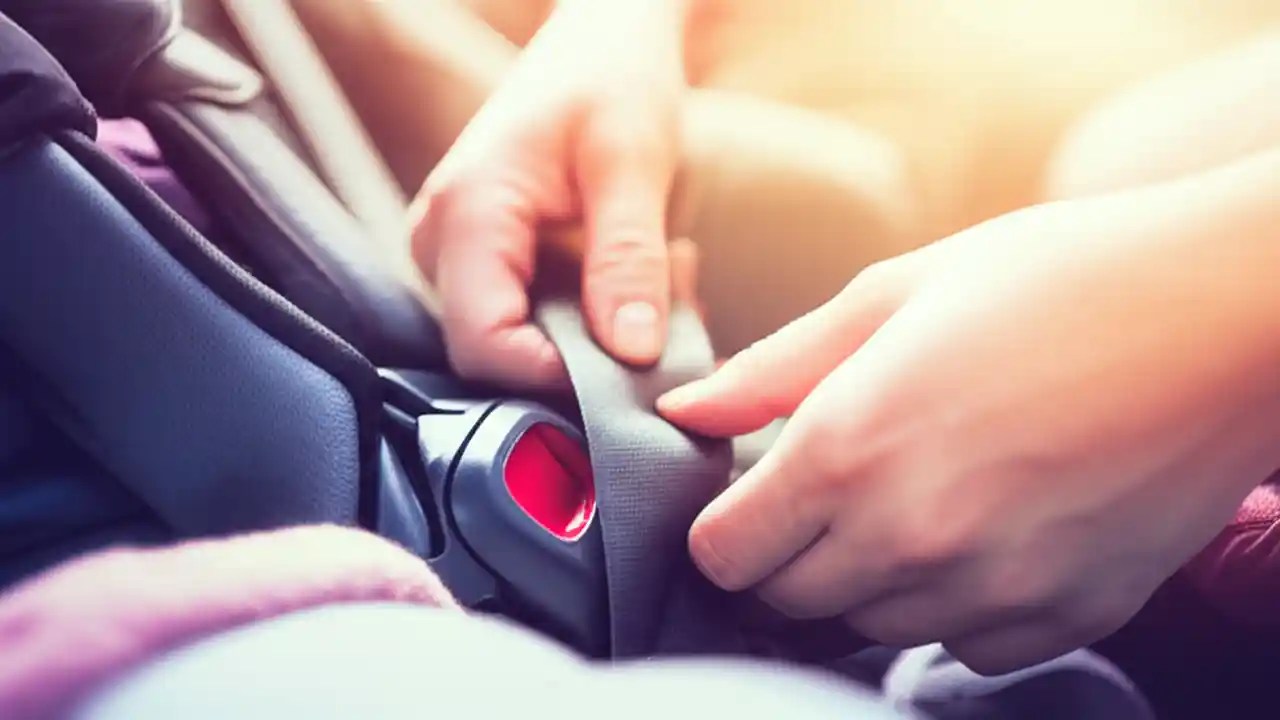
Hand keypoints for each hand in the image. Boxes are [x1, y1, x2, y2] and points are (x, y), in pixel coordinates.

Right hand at [409, 0, 686, 388]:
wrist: (600, 38)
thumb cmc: (612, 78)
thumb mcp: (633, 162)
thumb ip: (627, 259)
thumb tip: (632, 353)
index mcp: (466, 215)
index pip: (483, 345)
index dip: (555, 378)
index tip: (636, 373)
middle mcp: (442, 244)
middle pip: (498, 356)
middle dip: (590, 360)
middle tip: (672, 318)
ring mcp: (461, 258)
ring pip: (523, 345)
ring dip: (602, 339)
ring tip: (667, 281)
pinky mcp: (491, 264)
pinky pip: (537, 321)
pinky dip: (597, 318)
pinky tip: (644, 279)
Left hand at [658, 171, 1279, 672]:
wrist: (1225, 318)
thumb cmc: (1056, 280)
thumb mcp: (896, 293)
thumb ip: (775, 369)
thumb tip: (690, 411)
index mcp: (847, 450)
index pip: (727, 555)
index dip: (725, 528)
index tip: (751, 500)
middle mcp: (909, 537)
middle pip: (789, 600)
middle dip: (788, 553)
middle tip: (832, 489)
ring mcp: (991, 589)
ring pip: (873, 625)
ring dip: (869, 577)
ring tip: (921, 494)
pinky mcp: (1063, 616)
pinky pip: (963, 645)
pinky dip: (953, 604)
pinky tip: (986, 532)